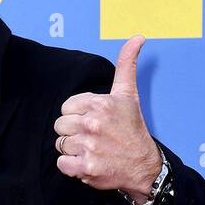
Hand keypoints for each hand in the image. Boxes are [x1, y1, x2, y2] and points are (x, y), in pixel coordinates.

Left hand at [53, 35, 162, 195]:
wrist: (143, 166)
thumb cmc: (132, 130)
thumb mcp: (128, 95)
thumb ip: (126, 64)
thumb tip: (137, 37)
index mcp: (99, 104)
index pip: (66, 108)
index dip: (78, 115)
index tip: (95, 121)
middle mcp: (93, 124)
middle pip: (61, 125)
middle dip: (74, 132)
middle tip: (94, 137)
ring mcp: (89, 147)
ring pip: (61, 144)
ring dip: (74, 149)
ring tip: (93, 149)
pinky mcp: (85, 167)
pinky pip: (61, 163)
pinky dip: (72, 166)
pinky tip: (88, 162)